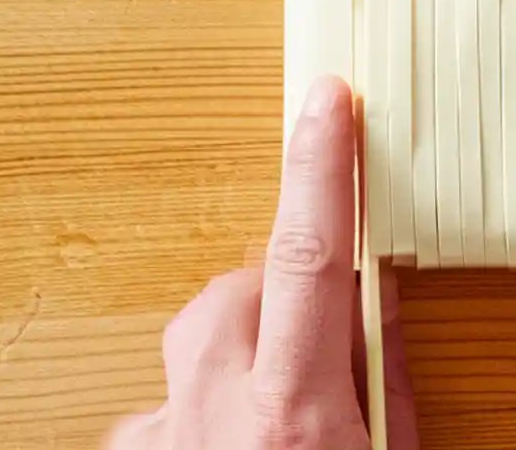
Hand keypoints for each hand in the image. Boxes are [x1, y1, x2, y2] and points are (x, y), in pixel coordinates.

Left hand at [107, 77, 418, 448]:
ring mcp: (163, 431)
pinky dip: (209, 395)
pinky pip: (170, 386)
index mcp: (294, 415)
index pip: (308, 259)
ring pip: (200, 331)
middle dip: (288, 292)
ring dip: (249, 340)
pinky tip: (236, 435)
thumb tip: (376, 290)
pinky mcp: (132, 449)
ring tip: (284, 399)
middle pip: (241, 288)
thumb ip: (383, 377)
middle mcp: (214, 414)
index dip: (320, 172)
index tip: (327, 102)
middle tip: (333, 349)